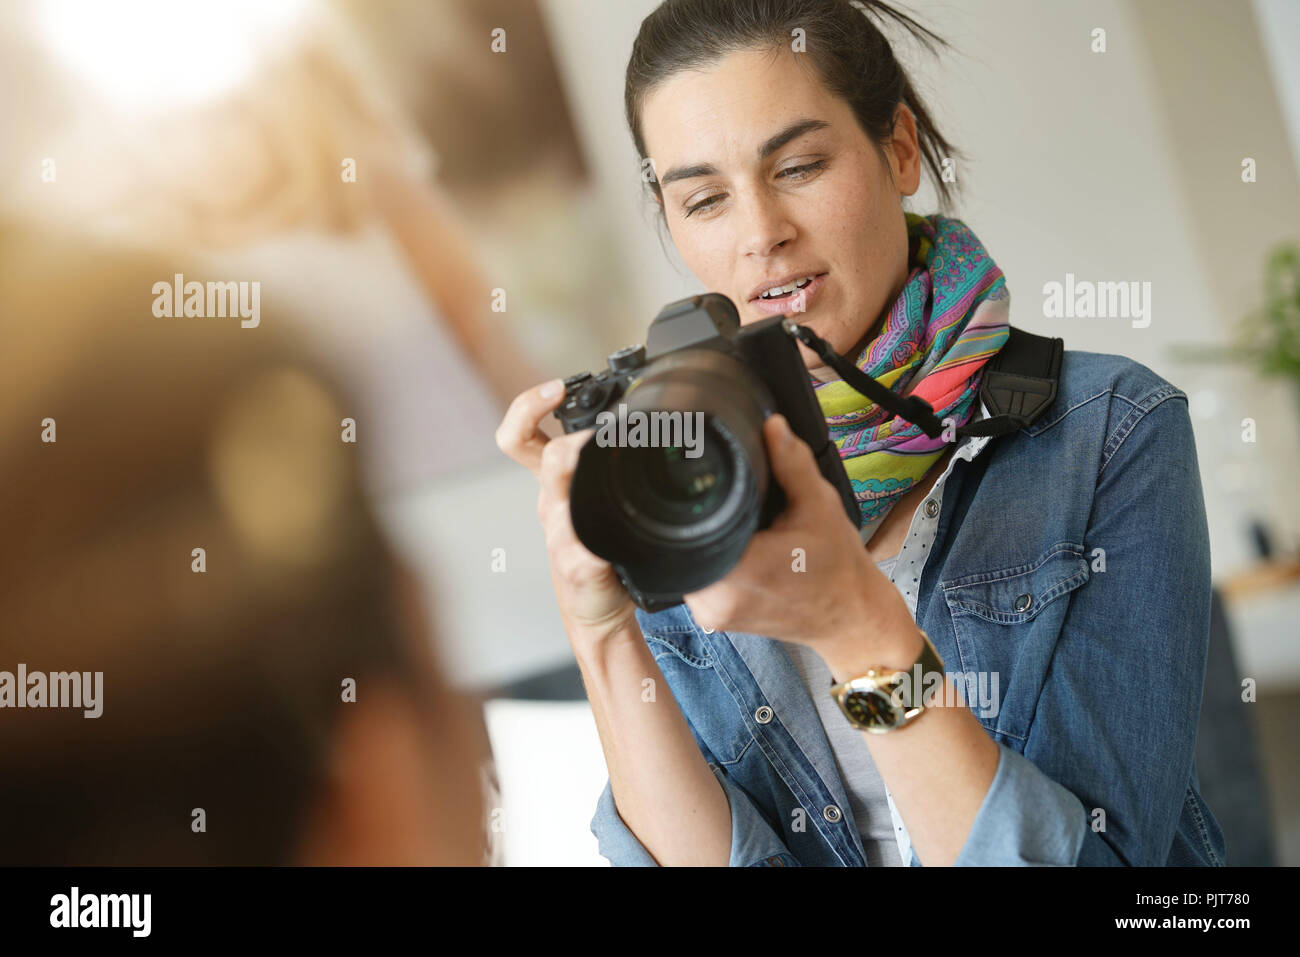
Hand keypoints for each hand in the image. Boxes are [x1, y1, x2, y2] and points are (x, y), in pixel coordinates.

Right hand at [495, 380, 637, 642]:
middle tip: (596, 438)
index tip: (556, 388)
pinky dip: (594, 548)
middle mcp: (552, 505)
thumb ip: (605, 462)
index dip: (529, 407)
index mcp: (554, 483)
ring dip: (579, 485)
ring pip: (560, 502)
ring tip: (603, 472)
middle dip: (571, 445)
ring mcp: (560, 537)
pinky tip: (607, 546)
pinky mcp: (577, 567)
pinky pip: (582, 550)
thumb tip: (646, 415)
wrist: (596, 607)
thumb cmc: (600, 549)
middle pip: (546, 460)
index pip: (520, 437)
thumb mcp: (594, 498)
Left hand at [683, 414, 908, 672]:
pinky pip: (695, 576)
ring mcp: (710, 614)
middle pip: (678, 542)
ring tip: (730, 517)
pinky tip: (733, 541)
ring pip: (682, 560)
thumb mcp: (820, 506)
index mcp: (737, 574)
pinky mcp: (713, 617)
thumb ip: (791, 462)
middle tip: (721, 492)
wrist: (853, 620)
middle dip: (698, 515)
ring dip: (702, 536)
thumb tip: (769, 425)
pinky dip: (710, 555)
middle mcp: (714, 600)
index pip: (686, 527)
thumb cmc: (839, 568)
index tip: (700, 476)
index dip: (689, 498)